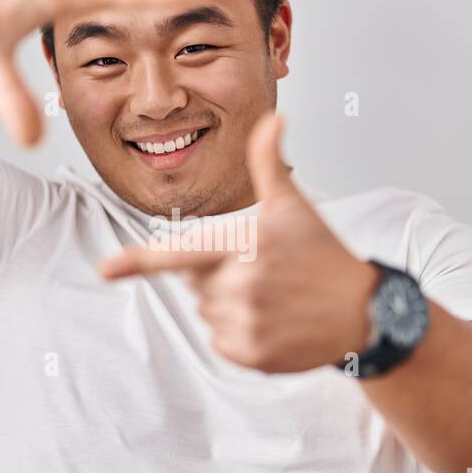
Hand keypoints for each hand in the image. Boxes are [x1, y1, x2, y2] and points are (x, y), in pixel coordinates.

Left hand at [100, 111, 379, 372]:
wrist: (365, 311)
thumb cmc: (323, 254)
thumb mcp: (294, 207)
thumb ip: (269, 163)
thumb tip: (273, 117)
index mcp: (245, 246)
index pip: (181, 254)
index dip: (138, 262)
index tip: (106, 270)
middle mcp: (242, 287)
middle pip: (194, 283)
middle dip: (218, 276)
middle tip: (264, 271)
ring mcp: (248, 324)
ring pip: (206, 313)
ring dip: (229, 306)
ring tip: (272, 297)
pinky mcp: (254, 355)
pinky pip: (220, 342)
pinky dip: (238, 334)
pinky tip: (273, 323)